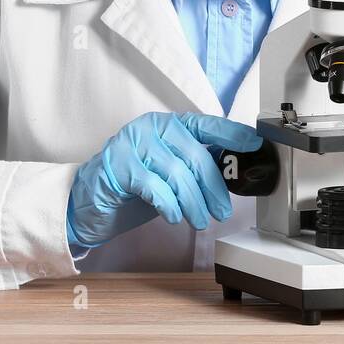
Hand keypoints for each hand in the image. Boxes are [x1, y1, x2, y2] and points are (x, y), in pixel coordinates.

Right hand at [66, 112, 262, 247]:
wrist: (89, 200)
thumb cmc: (135, 186)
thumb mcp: (171, 172)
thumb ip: (196, 166)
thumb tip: (233, 173)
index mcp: (169, 124)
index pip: (206, 124)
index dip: (232, 134)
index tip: (254, 145)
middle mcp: (152, 128)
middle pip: (195, 155)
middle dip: (213, 187)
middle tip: (221, 210)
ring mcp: (132, 143)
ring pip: (176, 173)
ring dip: (193, 202)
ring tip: (198, 220)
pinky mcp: (117, 165)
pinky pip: (153, 185)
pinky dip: (168, 204)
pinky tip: (173, 216)